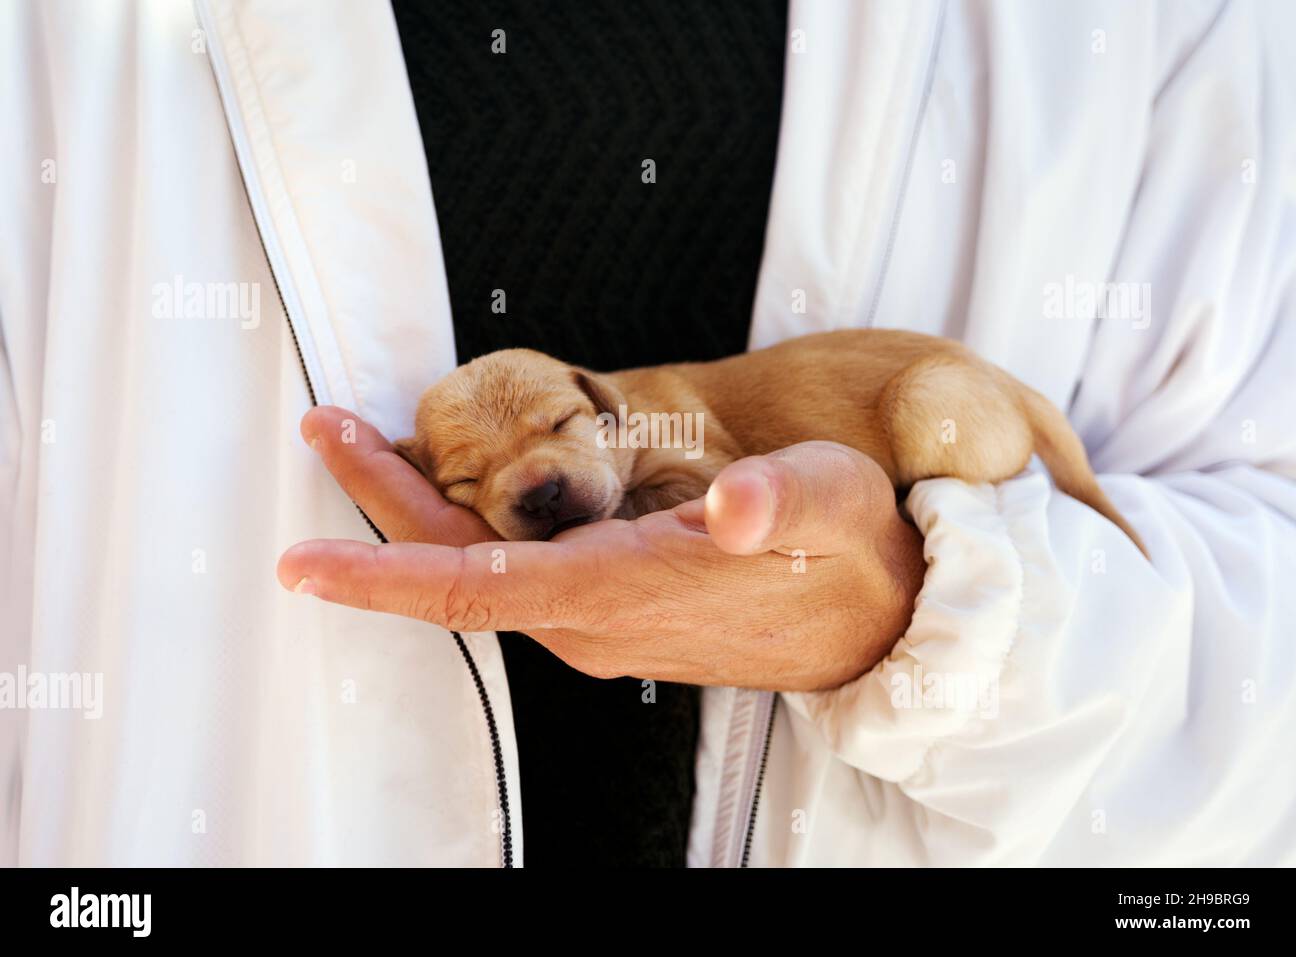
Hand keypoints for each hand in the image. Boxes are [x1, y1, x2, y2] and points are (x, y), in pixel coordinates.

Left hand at [278, 407, 925, 690]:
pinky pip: (510, 570)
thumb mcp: (836, 507)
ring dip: (414, 510)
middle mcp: (593, 619)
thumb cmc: (852, 558)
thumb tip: (734, 502)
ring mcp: (596, 619)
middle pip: (456, 571)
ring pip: (477, 570)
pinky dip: (462, 527)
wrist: (877, 622)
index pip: (479, 591)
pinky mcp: (608, 606)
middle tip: (329, 426)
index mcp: (627, 592)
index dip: (384, 576)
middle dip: (380, 504)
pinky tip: (450, 485)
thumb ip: (784, 502)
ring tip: (367, 439)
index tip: (303, 563)